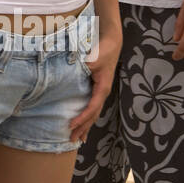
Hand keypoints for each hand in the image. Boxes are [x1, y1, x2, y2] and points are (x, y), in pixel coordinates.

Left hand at [70, 27, 120, 141]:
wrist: (112, 43)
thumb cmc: (103, 50)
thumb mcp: (93, 58)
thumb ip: (84, 65)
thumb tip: (73, 71)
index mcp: (103, 88)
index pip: (92, 107)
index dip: (82, 118)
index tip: (72, 125)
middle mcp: (103, 92)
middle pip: (93, 115)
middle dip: (83, 128)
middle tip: (71, 139)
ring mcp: (101, 92)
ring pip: (94, 113)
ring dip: (86, 126)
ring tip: (78, 139)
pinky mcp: (98, 89)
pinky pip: (92, 107)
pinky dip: (87, 117)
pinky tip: (83, 124)